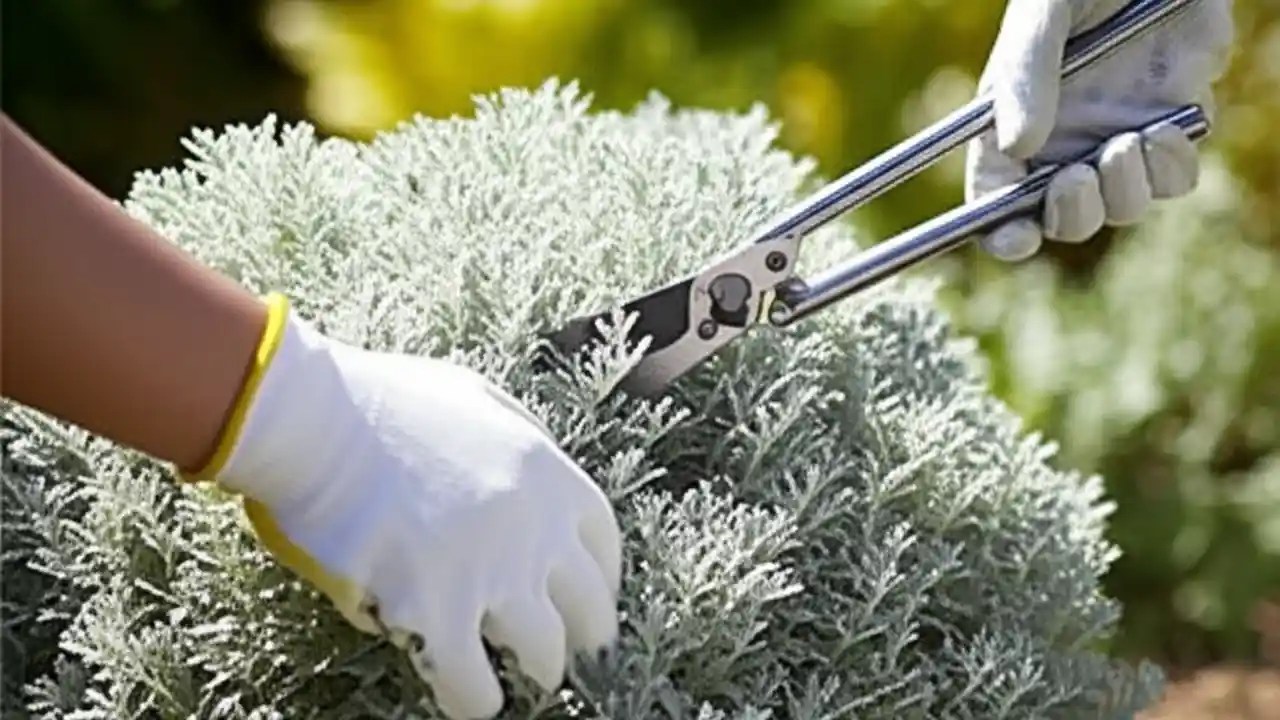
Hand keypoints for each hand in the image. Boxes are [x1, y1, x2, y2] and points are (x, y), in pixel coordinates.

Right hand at [197, 295, 621, 718]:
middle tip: (569, 650)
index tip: (590, 596)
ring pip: (542, 652)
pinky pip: (472, 682)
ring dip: (537, 669)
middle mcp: (535, 528)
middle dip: (584, 635)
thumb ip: (516, 438)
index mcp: (548, 475)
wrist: (318, 417)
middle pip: (587, 605)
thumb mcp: (476, 398)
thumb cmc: (381, 401)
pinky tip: (473, 699)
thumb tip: (529, 478)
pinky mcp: (434, 611)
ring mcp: (490, 572)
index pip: (602, 545)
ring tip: (524, 680)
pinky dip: (474, 698)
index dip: (601, 580)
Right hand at [965, 0, 1234, 260]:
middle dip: (1070, 214)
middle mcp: (1062, 143)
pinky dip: (1170, 168)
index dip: (1002, 233)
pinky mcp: (1170, 129)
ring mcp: (1116, 139)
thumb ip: (1024, 76)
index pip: (995, 200)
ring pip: (1120, 208)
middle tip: (1077, 176)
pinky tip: (1166, 129)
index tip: (1019, 239)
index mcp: (1012, 125)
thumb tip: (1019, 148)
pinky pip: (1173, 181)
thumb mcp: (1043, 14)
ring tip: (1131, 140)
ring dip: (1124, 190)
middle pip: (1061, 220)